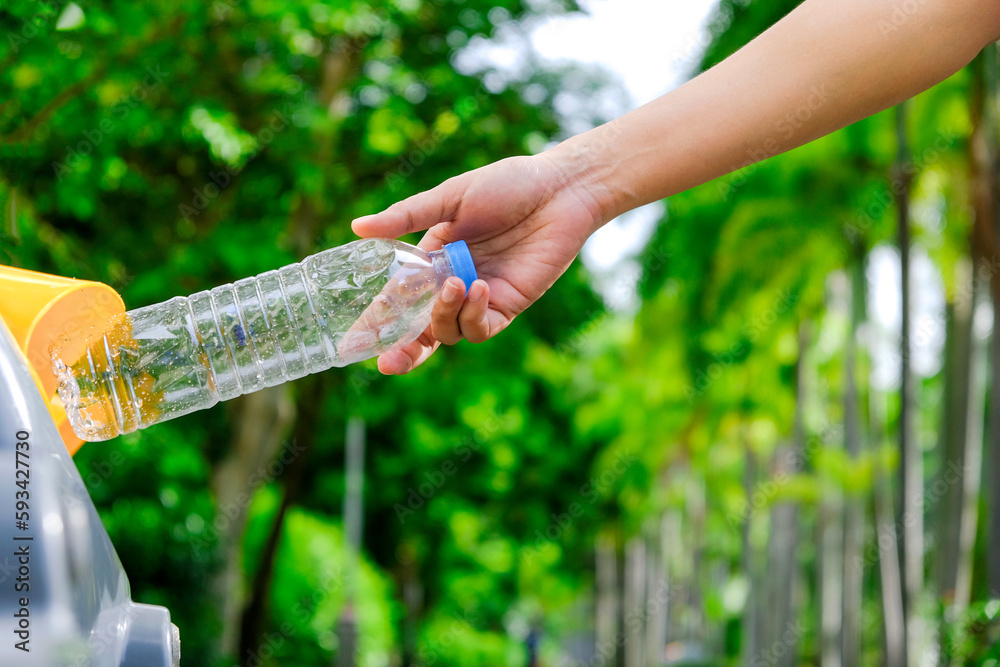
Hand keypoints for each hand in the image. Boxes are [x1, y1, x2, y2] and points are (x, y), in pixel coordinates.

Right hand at [351, 153, 603, 373]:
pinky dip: (474, 315)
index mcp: (431, 259)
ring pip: (448, 332)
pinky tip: (479, 287)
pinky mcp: (508, 304)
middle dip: (402, 350)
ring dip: (443, 315)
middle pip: (419, 331)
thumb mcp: (451, 197)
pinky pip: (482, 327)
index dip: (375, 323)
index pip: (397, 299)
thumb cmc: (508, 185)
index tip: (352, 344)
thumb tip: (356, 227)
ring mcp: (479, 298)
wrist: (559, 189)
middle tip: (386, 362)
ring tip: (455, 284)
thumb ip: (406, 217)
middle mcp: (452, 283)